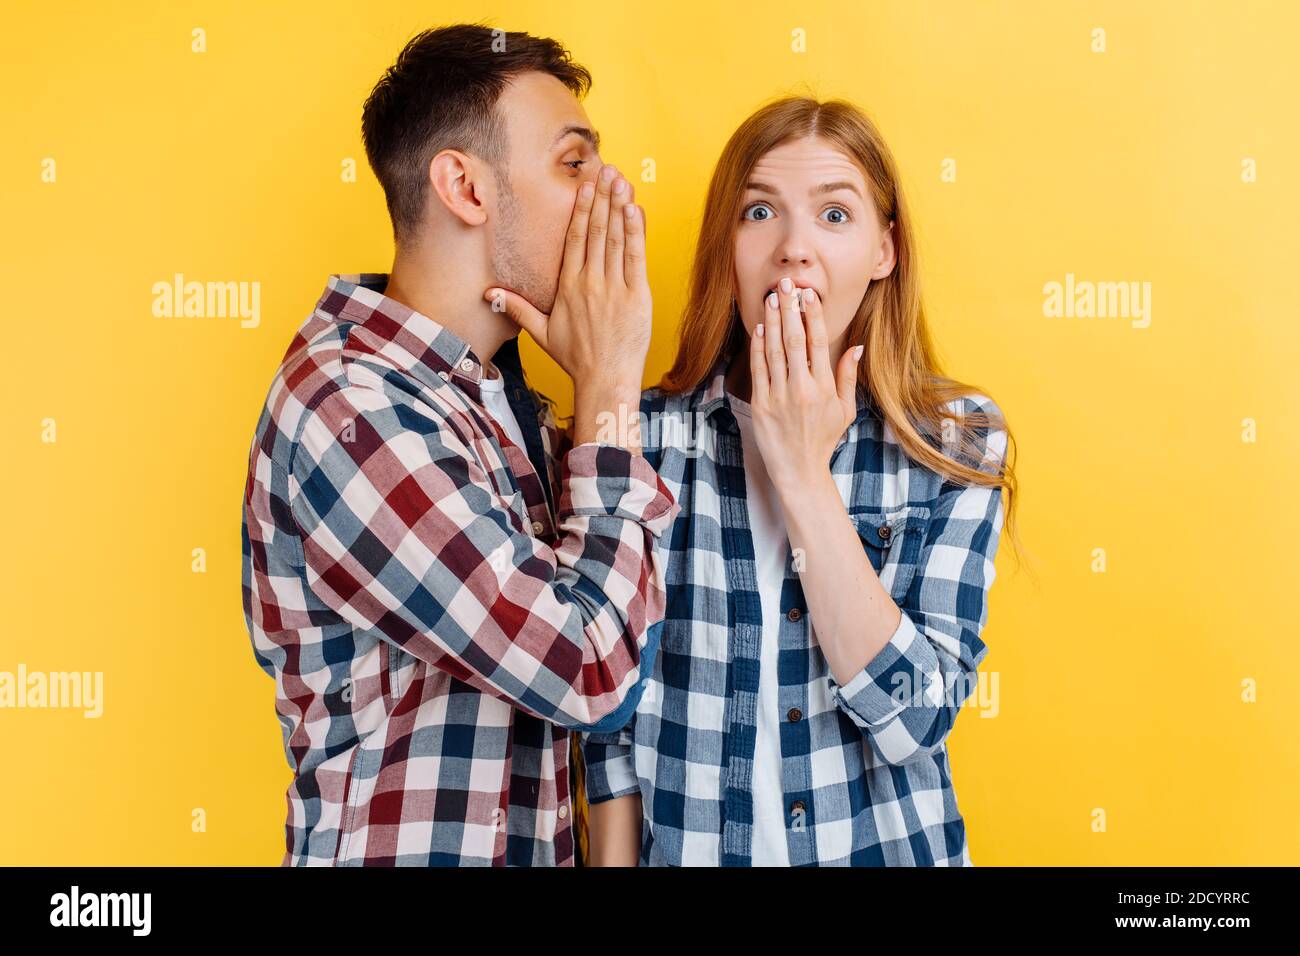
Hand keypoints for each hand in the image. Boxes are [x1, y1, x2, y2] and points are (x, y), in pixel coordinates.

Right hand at [484, 164, 649, 389]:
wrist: (605, 379)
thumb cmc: (576, 358)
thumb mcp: (541, 334)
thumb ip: (517, 308)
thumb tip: (488, 293)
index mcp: (568, 287)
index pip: (575, 239)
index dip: (581, 210)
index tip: (586, 186)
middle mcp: (590, 283)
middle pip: (595, 232)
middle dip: (602, 199)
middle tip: (607, 170)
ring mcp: (614, 289)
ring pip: (615, 240)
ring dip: (619, 207)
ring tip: (622, 181)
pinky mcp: (637, 297)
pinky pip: (636, 258)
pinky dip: (636, 232)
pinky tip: (635, 210)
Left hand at [748, 277, 862, 489]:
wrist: (799, 470)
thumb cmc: (823, 439)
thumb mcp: (845, 410)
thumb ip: (848, 376)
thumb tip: (857, 346)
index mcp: (824, 388)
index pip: (818, 343)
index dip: (813, 315)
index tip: (808, 294)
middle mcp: (802, 389)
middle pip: (795, 340)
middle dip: (790, 309)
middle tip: (786, 284)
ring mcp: (779, 396)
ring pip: (775, 350)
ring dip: (773, 321)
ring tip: (771, 297)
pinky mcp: (761, 405)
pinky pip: (759, 369)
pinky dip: (758, 347)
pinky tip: (760, 328)